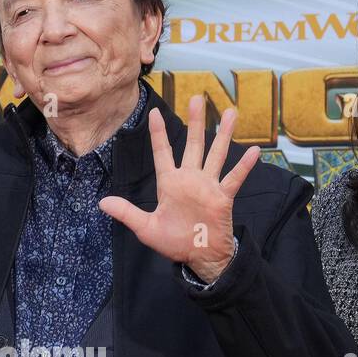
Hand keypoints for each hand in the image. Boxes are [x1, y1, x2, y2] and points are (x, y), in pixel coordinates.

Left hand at [98, 94, 259, 283]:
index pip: (163, 153)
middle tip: (197, 98)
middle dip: (195, 122)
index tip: (154, 113)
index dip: (158, 134)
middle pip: (193, 145)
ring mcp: (208, 186)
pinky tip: (255, 151)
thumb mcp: (146, 228)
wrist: (199, 258)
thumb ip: (127, 213)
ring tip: (230, 112)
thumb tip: (102, 203)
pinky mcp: (222, 197)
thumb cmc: (173, 243)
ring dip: (223, 134)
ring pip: (216, 154)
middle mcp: (190, 180)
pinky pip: (234, 178)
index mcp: (170, 184)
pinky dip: (244, 166)